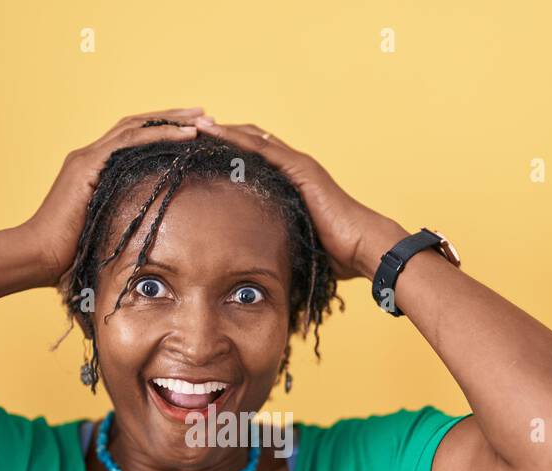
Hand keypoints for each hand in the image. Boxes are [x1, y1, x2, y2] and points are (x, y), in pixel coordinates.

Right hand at [23, 108, 209, 287]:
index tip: (192, 133)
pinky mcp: (87, 166)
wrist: (38, 256)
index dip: (161, 133)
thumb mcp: (103, 233)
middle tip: (204, 114)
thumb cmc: (67, 256)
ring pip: (135, 127)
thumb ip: (122, 223)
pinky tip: (184, 135)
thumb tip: (147, 237)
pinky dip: (159, 134)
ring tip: (202, 118)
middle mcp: (89, 157)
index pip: (132, 142)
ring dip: (171, 121)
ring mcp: (86, 158)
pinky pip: (129, 142)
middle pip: (136, 126)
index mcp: (92, 170)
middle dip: (171, 118)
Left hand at [193, 120, 405, 280]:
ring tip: (194, 125)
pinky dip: (237, 139)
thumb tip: (255, 265)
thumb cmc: (335, 254)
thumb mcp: (295, 243)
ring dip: (223, 130)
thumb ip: (277, 241)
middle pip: (250, 141)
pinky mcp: (301, 170)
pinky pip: (263, 148)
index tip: (201, 148)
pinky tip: (215, 134)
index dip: (228, 149)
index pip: (255, 156)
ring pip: (253, 138)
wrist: (362, 248)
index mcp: (292, 181)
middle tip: (189, 129)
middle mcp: (295, 166)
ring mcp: (298, 165)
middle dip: (221, 134)